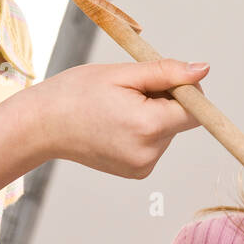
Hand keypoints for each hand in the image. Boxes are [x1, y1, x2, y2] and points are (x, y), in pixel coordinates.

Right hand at [26, 59, 209, 177]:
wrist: (41, 125)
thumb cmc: (76, 93)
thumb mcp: (123, 73)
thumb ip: (167, 72)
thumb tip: (202, 70)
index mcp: (149, 126)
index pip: (196, 110)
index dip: (185, 90)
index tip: (163, 79)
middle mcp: (150, 153)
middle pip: (182, 120)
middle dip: (166, 100)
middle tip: (130, 91)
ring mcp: (143, 167)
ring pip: (168, 131)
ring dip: (154, 114)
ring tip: (118, 108)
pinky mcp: (137, 172)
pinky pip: (155, 144)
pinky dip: (144, 130)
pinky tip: (117, 124)